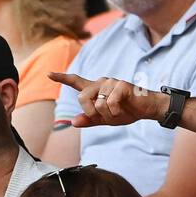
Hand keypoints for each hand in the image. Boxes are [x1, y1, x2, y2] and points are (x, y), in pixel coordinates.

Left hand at [47, 73, 166, 127]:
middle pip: (82, 97)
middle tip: (104, 116)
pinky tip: (123, 110)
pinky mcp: (121, 85)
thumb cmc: (126, 111)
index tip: (49, 74)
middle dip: (90, 112)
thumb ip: (89, 120)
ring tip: (118, 112)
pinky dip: (116, 112)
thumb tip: (73, 122)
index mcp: (95, 89)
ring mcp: (111, 82)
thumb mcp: (105, 119)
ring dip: (107, 115)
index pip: (76, 81)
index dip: (62, 78)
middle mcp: (101, 82)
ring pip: (97, 103)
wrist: (146, 109)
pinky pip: (110, 103)